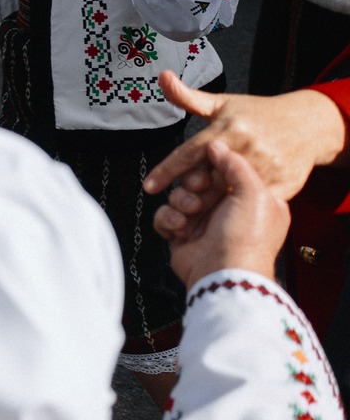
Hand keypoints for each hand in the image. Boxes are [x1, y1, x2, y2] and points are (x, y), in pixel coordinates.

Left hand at [145, 72, 347, 201]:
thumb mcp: (223, 103)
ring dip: (210, 206)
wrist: (307, 125)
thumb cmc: (258, 114)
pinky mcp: (282, 186)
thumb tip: (162, 77)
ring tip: (197, 211)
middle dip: (190, 192)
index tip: (148, 187)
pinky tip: (226, 216)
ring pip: (229, 197)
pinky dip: (237, 212)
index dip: (167, 171)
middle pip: (207, 180)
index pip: (189, 153)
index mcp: (228, 129)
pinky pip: (252, 205)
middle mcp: (245, 149)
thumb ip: (188, 97)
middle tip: (179, 199)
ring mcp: (265, 170)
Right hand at [155, 140, 289, 287]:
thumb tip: (216, 145)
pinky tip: (179, 226)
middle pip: (199, 181)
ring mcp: (204, 224)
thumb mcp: (254, 192)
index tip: (210, 167)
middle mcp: (228, 212)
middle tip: (198, 188)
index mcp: (253, 201)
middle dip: (193, 184)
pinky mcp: (183, 236)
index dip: (215, 167)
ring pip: (180, 197)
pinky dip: (168, 219)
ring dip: (180, 201)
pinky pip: (165, 216)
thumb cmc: (247, 238)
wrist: (224, 274)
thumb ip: (235, 163)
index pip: (228, 172)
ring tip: (190, 212)